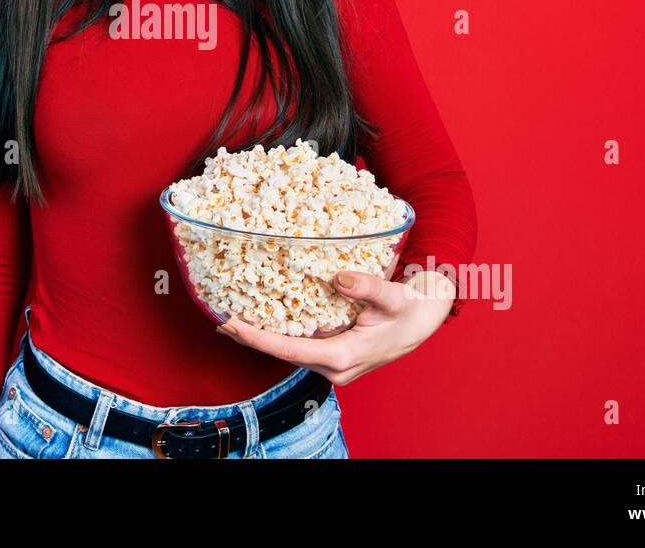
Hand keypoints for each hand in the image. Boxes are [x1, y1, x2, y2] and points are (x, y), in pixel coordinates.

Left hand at [215, 270, 456, 385]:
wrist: (423, 321)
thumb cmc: (409, 309)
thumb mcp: (392, 296)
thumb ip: (366, 288)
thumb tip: (338, 277)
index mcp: (343, 357)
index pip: (290, 350)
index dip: (258, 338)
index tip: (232, 325)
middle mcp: (334, 367)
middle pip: (283, 354)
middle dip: (251, 339)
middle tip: (220, 321)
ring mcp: (333, 364)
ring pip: (289, 352)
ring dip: (261, 338)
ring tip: (232, 322)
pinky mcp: (333, 356)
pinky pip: (299, 347)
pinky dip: (277, 336)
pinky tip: (260, 323)